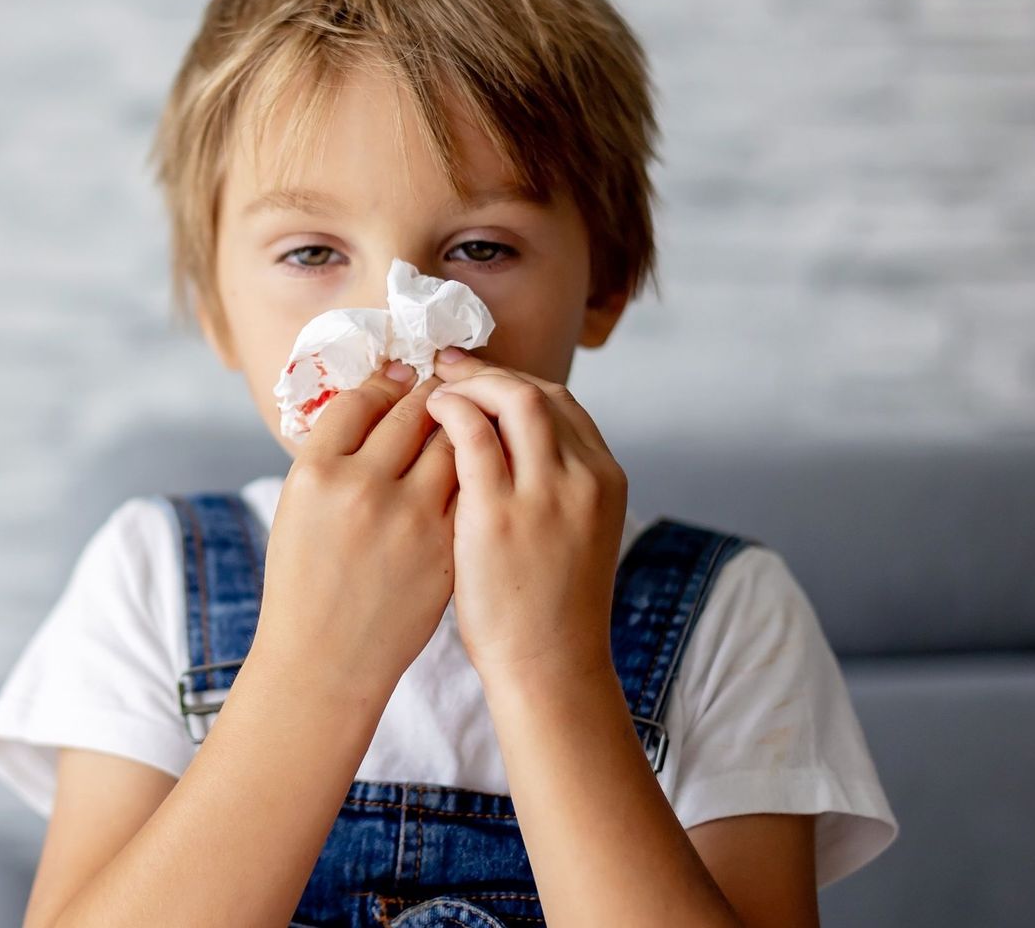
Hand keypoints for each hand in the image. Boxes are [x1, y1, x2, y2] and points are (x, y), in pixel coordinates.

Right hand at [252, 360, 458, 694]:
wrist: (327, 659)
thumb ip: (334, 456)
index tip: (400, 376)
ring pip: (453, 442)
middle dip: (431, 393)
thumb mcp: (297, 508)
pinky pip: (472, 485)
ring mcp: (409, 518)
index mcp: (316, 472)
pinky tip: (478, 466)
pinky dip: (478, 467)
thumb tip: (379, 401)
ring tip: (465, 422)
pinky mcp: (446, 546)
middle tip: (442, 385)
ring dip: (463, 424)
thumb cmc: (306, 582)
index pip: (361, 399)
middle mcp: (362, 487)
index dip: (386, 382)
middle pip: (411, 412)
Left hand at [422, 347, 628, 681]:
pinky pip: (473, 433)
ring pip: (512, 399)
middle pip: (538, 392)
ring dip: (469, 383)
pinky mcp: (500, 512)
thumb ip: (553, 487)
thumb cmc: (548, 610)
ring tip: (433, 387)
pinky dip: (450, 410)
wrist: (548, 668)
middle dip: (489, 372)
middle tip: (448, 366)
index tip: (480, 378)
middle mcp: (583, 476)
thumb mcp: (572, 535)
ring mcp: (545, 492)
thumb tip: (508, 447)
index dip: (516, 381)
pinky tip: (429, 413)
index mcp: (605, 479)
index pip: (562, 403)